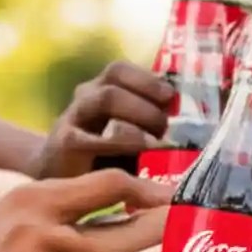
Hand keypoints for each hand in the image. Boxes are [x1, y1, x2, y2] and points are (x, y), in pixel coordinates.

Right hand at [0, 170, 174, 251]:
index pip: (110, 183)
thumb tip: (137, 197)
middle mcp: (39, 235)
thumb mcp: (23, 203)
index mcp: (39, 199)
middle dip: (166, 238)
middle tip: (200, 240)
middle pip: (122, 234)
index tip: (179, 196)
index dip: (152, 190)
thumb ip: (72, 200)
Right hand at [29, 62, 173, 179]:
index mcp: (100, 90)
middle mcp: (85, 98)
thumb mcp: (128, 136)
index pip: (120, 69)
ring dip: (139, 113)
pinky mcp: (64, 145)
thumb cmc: (103, 159)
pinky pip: (93, 135)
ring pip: (107, 97)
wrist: (56, 182)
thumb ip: (152, 125)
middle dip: (147, 99)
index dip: (148, 80)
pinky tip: (140, 153)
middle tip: (166, 125)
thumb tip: (195, 125)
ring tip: (157, 138)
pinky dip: (122, 142)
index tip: (171, 97)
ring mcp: (72, 119)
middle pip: (116, 80)